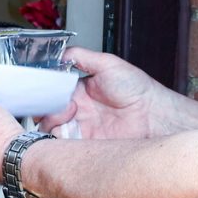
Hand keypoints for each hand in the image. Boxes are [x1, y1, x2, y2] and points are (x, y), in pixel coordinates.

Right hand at [38, 46, 169, 139]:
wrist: (152, 114)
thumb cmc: (136, 88)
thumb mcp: (108, 64)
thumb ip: (81, 57)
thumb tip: (61, 53)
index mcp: (79, 91)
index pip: (52, 92)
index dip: (46, 90)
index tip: (47, 88)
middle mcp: (77, 110)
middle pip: (47, 111)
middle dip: (46, 106)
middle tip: (62, 101)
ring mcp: (80, 128)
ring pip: (51, 128)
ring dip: (52, 120)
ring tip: (71, 113)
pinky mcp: (85, 144)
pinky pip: (63, 144)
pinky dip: (60, 137)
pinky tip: (71, 126)